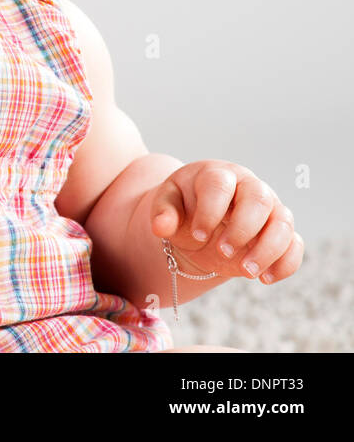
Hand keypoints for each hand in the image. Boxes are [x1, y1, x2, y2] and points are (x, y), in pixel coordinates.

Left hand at [149, 160, 302, 284]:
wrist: (201, 222)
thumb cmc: (184, 207)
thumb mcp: (167, 205)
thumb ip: (162, 213)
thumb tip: (160, 227)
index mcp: (217, 174)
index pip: (220, 185)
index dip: (210, 211)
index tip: (197, 235)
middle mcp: (249, 186)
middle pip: (259, 199)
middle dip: (243, 229)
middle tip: (222, 252)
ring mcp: (269, 208)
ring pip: (283, 222)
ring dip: (268, 250)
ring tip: (245, 272)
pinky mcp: (280, 231)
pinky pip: (295, 244)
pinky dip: (286, 263)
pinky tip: (265, 279)